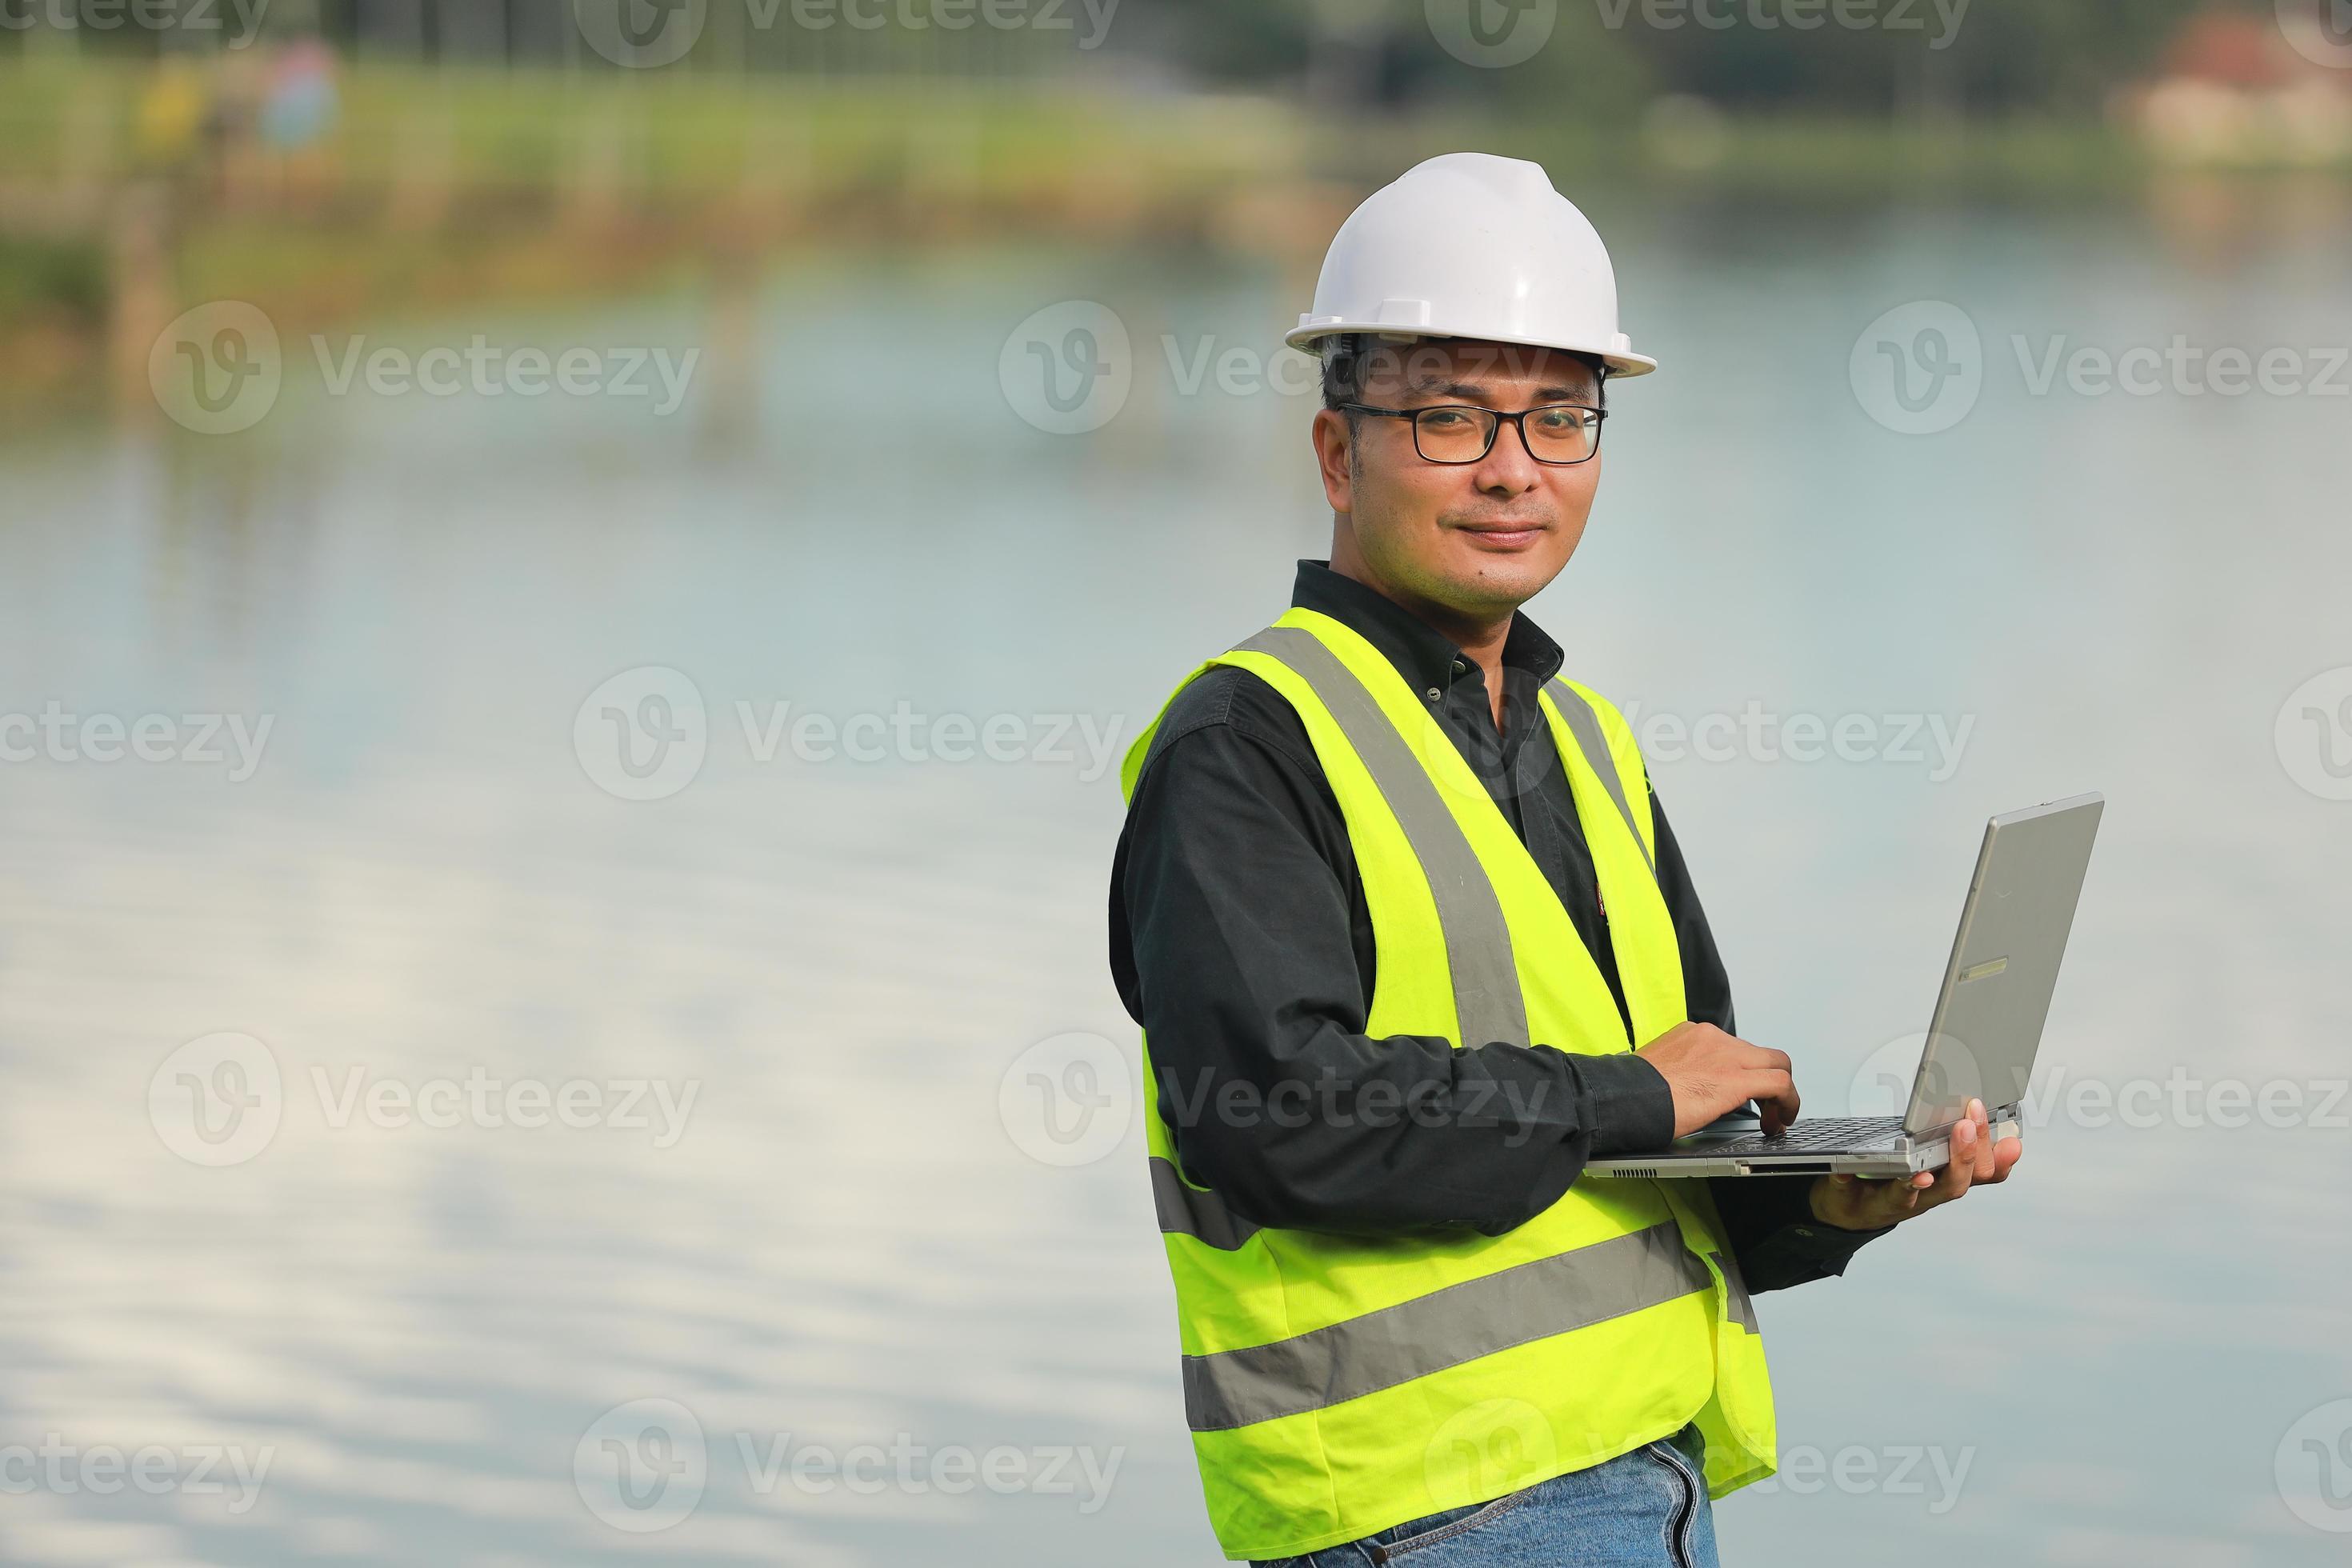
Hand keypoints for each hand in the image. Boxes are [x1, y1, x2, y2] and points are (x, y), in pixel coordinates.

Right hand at [1634, 1021, 1799, 1138]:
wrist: (1623, 1097)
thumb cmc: (1632, 1092)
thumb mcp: (1661, 1070)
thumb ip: (1685, 1071)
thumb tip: (1695, 1092)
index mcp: (1693, 1034)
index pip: (1734, 1048)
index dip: (1745, 1073)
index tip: (1743, 1095)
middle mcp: (1713, 1038)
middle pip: (1762, 1053)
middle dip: (1769, 1080)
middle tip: (1766, 1107)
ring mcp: (1726, 1055)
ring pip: (1777, 1065)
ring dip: (1780, 1094)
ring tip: (1774, 1119)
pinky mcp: (1736, 1079)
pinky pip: (1780, 1084)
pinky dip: (1788, 1102)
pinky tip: (1779, 1121)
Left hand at [1808, 1098, 2022, 1231]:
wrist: (1848, 1208)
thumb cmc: (1896, 1175)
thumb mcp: (1934, 1157)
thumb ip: (1960, 1137)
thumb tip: (1986, 1106)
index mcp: (1944, 1181)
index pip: (1982, 1175)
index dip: (1998, 1162)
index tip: (2012, 1141)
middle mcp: (1921, 1197)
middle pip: (1952, 1187)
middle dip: (1963, 1158)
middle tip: (1966, 1125)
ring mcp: (1885, 1201)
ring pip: (1906, 1198)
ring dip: (1914, 1181)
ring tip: (1919, 1168)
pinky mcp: (1848, 1197)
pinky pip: (1845, 1188)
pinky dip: (1846, 1177)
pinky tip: (1846, 1167)